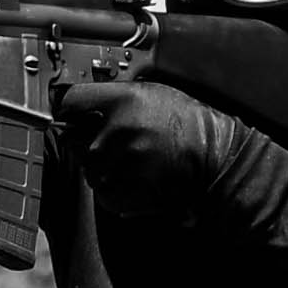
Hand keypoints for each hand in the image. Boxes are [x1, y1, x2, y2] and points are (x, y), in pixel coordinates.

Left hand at [58, 73, 253, 202]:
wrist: (218, 157)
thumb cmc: (192, 125)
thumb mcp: (155, 93)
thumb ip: (117, 96)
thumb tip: (87, 103)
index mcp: (124, 101)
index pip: (71, 101)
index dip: (69, 108)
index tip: (70, 114)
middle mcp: (117, 132)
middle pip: (76, 139)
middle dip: (91, 143)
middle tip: (118, 144)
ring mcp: (121, 164)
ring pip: (90, 169)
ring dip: (103, 168)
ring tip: (132, 163)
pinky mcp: (127, 191)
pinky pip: (103, 193)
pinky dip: (114, 191)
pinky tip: (135, 180)